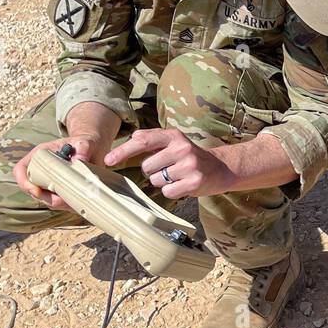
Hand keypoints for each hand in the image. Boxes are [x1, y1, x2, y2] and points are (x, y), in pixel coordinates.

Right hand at [14, 134, 106, 210]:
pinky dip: (68, 205)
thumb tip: (79, 160)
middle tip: (63, 200)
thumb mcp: (85, 142)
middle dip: (47, 198)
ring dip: (59, 204)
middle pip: (33, 190)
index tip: (36, 190)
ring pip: (47, 200)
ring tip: (75, 199)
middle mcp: (42, 171)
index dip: (24, 182)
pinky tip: (80, 201)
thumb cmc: (84, 143)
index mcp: (40, 156)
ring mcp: (50, 183)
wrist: (93, 151)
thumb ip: (83, 148)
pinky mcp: (61, 193)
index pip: (20, 170)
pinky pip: (60, 204)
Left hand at [104, 128, 234, 199]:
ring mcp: (189, 165)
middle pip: (147, 166)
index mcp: (173, 136)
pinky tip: (182, 184)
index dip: (123, 151)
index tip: (108, 160)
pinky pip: (168, 192)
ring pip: (156, 180)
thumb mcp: (174, 142)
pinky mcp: (194, 182)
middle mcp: (181, 148)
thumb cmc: (190, 156)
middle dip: (152, 171)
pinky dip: (171, 191)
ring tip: (177, 176)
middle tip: (168, 169)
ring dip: (162, 181)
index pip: (143, 140)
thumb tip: (133, 137)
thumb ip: (152, 138)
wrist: (220, 168)